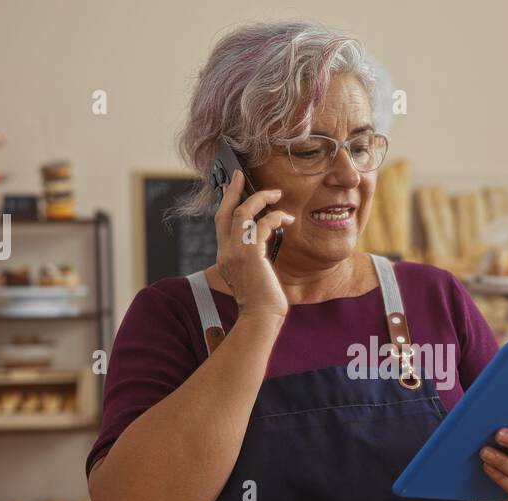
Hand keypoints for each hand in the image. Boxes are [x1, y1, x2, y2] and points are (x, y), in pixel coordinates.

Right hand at [214, 169, 293, 318]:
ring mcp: (235, 252)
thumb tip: (266, 241)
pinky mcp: (250, 253)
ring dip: (260, 199)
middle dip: (233, 190)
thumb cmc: (262, 303)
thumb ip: (254, 258)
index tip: (231, 188)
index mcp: (224, 258)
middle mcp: (226, 252)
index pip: (221, 224)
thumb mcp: (253, 276)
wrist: (260, 318)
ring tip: (276, 194)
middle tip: (240, 175)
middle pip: (225, 212)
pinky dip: (275, 217)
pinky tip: (286, 219)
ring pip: (243, 212)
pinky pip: (262, 224)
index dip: (226, 203)